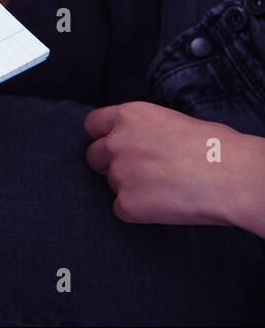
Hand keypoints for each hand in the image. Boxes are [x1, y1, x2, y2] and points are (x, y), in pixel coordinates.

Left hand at [84, 101, 264, 234]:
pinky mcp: (127, 203)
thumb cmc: (217, 148)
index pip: (93, 125)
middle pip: (94, 156)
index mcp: (129, 116)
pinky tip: (164, 205)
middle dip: (110, 164)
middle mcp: (116, 142)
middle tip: (141, 173)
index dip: (103, 137)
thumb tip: (139, 141)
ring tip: (164, 188)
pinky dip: (138, 211)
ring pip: (111, 184)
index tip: (112, 146)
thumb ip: (144, 130)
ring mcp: (119, 173)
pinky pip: (121, 209)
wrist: (235, 177)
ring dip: (129, 188)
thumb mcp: (173, 121)